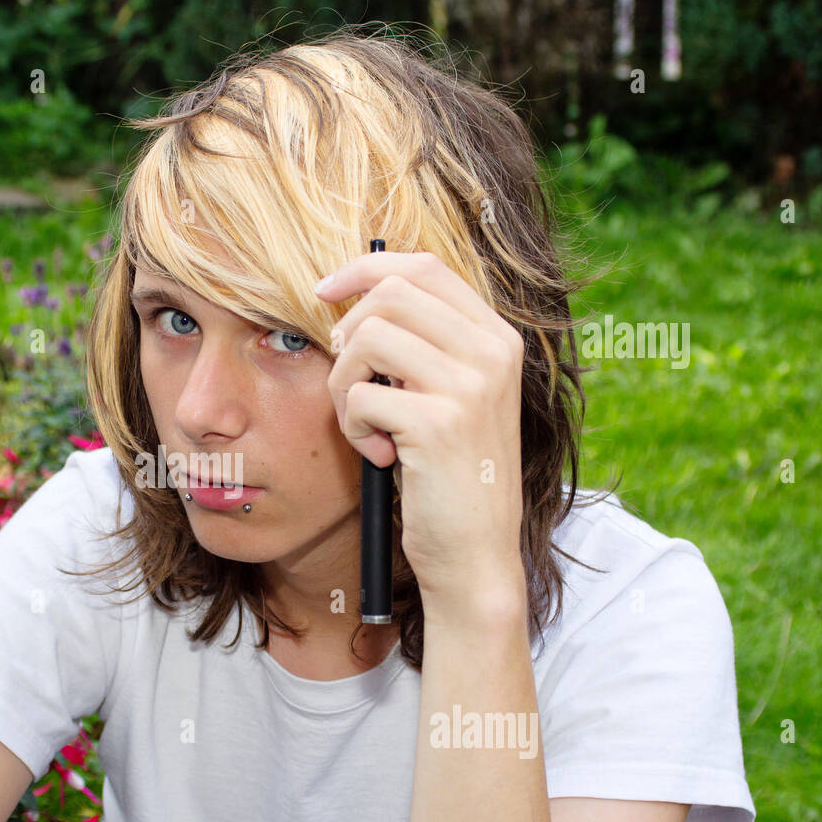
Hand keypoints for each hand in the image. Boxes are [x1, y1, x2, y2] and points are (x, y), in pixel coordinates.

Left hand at [317, 250, 525, 610]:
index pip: (424, 267)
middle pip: (389, 295)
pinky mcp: (437, 424)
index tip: (324, 291)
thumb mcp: (453, 397)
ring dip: (344, 385)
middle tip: (349, 383)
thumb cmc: (450, 477)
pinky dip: (353, 430)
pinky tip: (381, 457)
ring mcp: (469, 386)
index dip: (364, 269)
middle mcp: (492, 353)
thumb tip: (358, 300)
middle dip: (347, 336)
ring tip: (366, 427)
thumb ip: (425, 347)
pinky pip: (359, 398)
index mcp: (497, 339)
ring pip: (365, 339)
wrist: (476, 554)